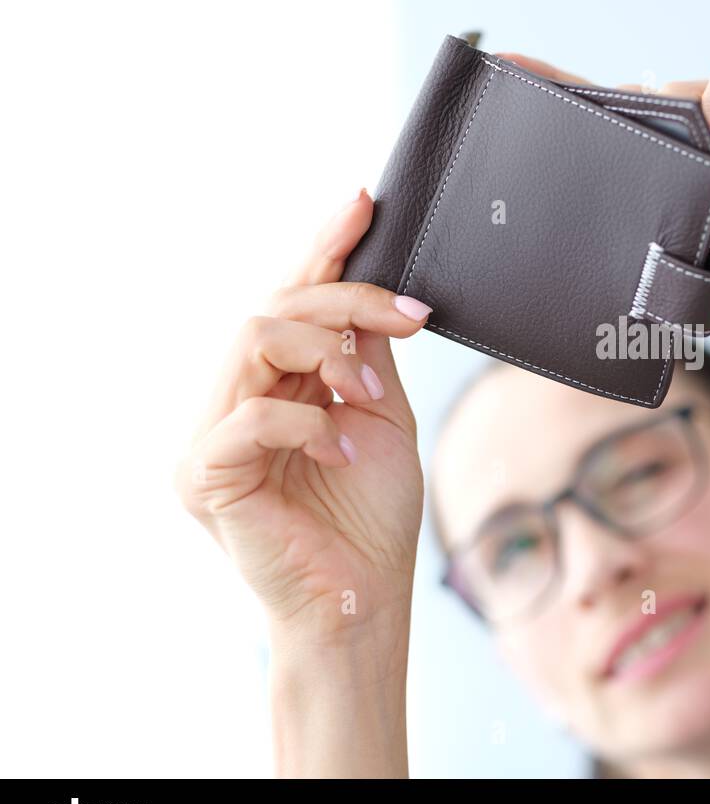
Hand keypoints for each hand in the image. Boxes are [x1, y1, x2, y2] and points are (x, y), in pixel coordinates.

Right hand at [176, 191, 430, 640]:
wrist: (364, 600)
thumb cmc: (371, 516)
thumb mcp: (380, 417)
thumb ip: (365, 356)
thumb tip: (373, 295)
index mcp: (276, 383)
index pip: (292, 300)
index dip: (324, 249)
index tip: (364, 204)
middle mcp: (235, 398)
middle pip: (277, 306)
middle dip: (348, 300)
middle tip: (410, 319)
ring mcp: (212, 434)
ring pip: (254, 339)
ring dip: (328, 354)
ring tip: (371, 397)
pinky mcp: (204, 475)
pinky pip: (249, 415)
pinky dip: (308, 421)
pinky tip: (342, 447)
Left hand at [498, 50, 709, 341]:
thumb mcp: (673, 254)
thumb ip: (633, 229)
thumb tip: (557, 244)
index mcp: (675, 163)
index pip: (611, 120)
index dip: (562, 95)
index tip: (508, 72)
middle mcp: (706, 128)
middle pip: (642, 98)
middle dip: (604, 107)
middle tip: (562, 118)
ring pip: (685, 88)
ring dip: (675, 124)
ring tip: (685, 174)